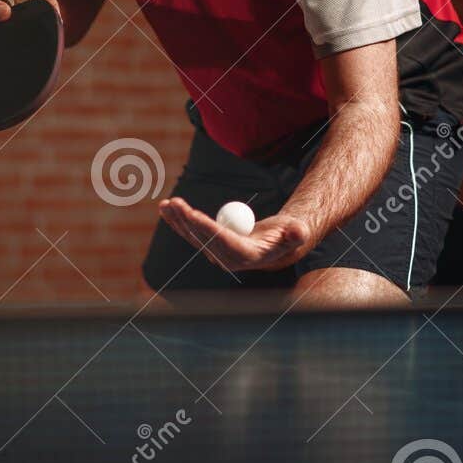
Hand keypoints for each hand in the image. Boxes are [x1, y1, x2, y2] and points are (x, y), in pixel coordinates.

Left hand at [157, 198, 314, 272]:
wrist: (276, 243)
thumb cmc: (287, 235)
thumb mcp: (296, 233)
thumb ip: (296, 234)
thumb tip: (296, 231)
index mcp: (246, 256)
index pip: (223, 242)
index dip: (207, 229)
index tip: (194, 215)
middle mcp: (227, 259)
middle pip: (203, 238)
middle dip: (187, 221)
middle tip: (176, 203)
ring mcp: (216, 252)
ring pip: (193, 235)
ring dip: (178, 219)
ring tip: (166, 204)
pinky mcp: (209, 244)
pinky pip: (191, 231)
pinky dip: (178, 219)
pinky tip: (167, 208)